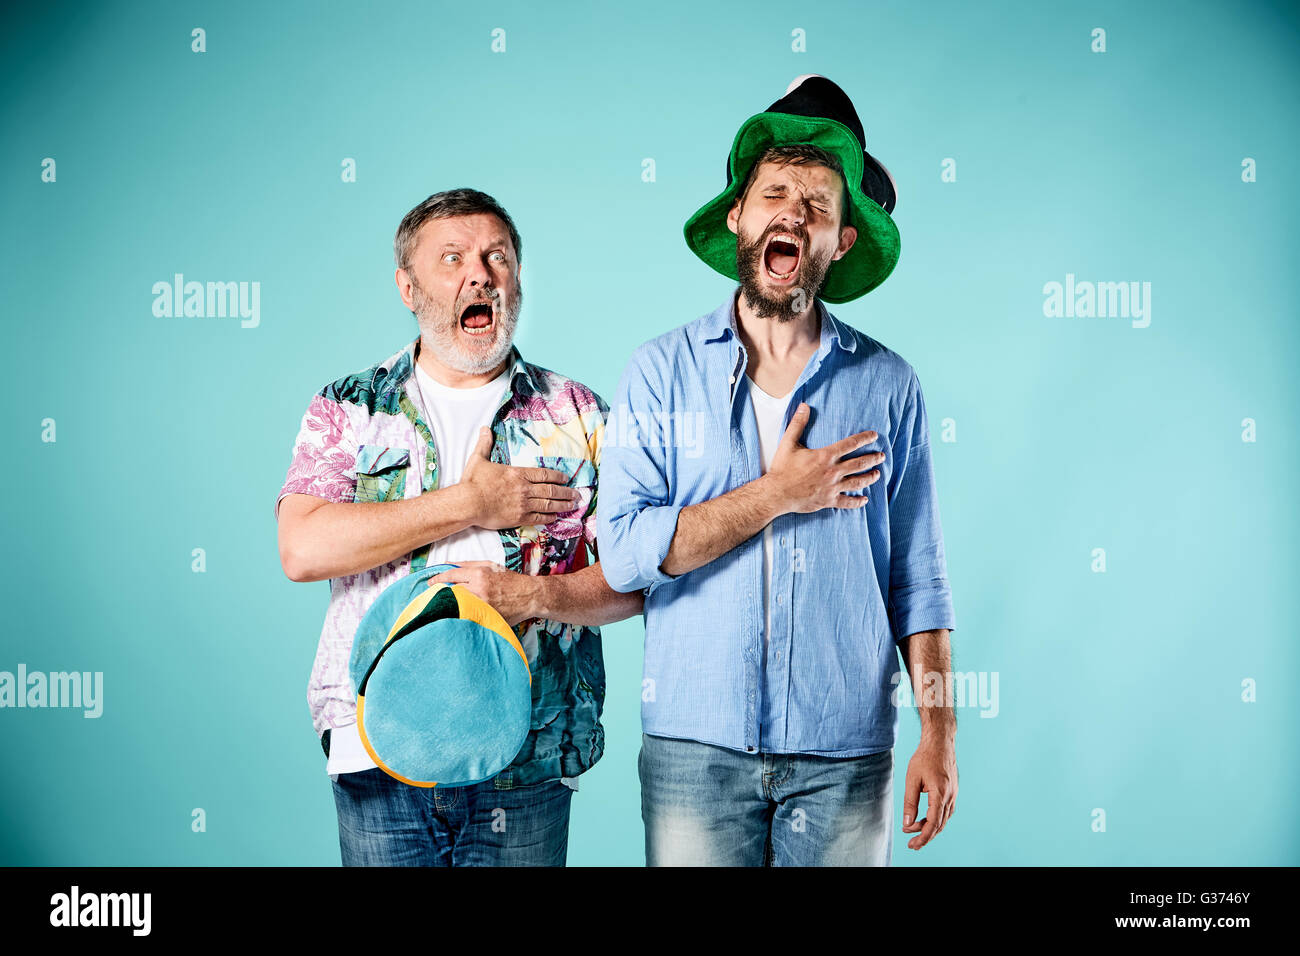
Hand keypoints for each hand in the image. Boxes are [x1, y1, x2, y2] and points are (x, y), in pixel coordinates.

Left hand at [427, 560, 539, 626]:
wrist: (530, 596)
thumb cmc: (509, 580)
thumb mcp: (490, 566)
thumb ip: (468, 565)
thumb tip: (447, 565)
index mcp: (479, 574)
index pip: (451, 575)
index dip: (437, 579)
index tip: (429, 583)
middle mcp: (479, 589)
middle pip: (451, 591)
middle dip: (440, 593)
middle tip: (433, 596)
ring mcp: (482, 605)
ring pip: (457, 604)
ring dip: (448, 604)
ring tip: (443, 606)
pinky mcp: (486, 616)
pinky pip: (468, 615)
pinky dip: (460, 614)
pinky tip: (457, 615)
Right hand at [459, 427, 579, 529]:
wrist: (468, 503)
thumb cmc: (473, 482)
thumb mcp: (478, 459)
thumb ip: (484, 444)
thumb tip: (485, 429)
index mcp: (518, 473)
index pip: (544, 474)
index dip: (557, 476)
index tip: (565, 479)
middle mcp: (524, 489)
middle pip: (551, 490)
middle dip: (566, 492)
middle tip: (577, 495)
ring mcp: (523, 504)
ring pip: (548, 505)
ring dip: (562, 505)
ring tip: (573, 505)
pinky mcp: (518, 518)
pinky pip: (538, 518)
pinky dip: (549, 518)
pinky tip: (556, 518)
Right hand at [764, 403, 883, 514]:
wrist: (777, 493)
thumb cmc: (782, 468)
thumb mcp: (788, 443)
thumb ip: (798, 424)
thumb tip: (804, 406)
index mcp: (825, 456)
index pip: (850, 444)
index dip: (864, 438)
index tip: (874, 436)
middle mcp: (832, 471)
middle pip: (859, 463)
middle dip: (873, 459)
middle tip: (881, 456)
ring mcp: (832, 487)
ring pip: (857, 482)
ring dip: (869, 477)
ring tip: (877, 474)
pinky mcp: (828, 501)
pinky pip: (847, 502)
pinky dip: (857, 501)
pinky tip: (865, 499)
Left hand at [901, 733, 957, 849]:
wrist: (940, 742)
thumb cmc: (925, 757)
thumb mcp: (912, 779)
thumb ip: (910, 802)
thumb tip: (907, 822)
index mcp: (940, 793)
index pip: (933, 823)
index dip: (923, 836)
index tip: (913, 844)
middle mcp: (950, 796)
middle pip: (940, 825)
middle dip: (925, 836)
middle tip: (912, 844)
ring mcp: (954, 794)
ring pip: (944, 819)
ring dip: (931, 828)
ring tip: (915, 832)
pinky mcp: (953, 791)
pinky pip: (946, 811)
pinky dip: (937, 819)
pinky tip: (926, 820)